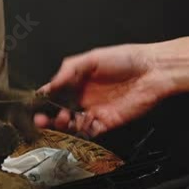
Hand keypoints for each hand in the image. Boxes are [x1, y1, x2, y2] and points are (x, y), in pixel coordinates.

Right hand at [33, 44, 175, 136]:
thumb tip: (51, 83)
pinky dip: (82, 131)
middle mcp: (85, 97)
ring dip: (63, 124)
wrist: (153, 71)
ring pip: (73, 124)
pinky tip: (78, 124)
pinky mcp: (108, 121)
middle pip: (60, 112)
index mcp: (79, 81)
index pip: (56, 93)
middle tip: (41, 119)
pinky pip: (91, 131)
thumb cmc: (126, 58)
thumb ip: (70, 70)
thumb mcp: (92, 58)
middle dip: (49, 117)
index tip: (35, 104)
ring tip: (61, 118)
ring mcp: (96, 110)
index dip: (44, 99)